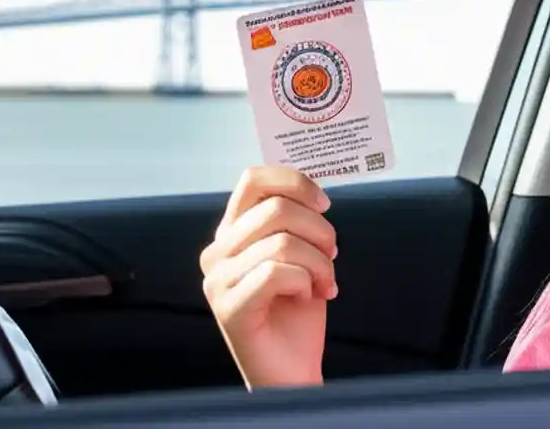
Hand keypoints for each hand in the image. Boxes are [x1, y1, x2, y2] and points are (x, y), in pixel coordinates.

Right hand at [199, 166, 337, 388]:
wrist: (293, 369)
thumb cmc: (297, 313)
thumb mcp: (300, 254)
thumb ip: (294, 221)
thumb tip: (313, 193)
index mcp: (231, 232)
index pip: (254, 180)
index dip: (295, 183)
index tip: (324, 205)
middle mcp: (216, 252)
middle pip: (277, 209)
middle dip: (319, 230)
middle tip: (332, 255)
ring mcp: (218, 281)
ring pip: (283, 242)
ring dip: (319, 262)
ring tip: (324, 282)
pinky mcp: (228, 308)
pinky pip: (277, 273)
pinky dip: (306, 282)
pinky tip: (309, 297)